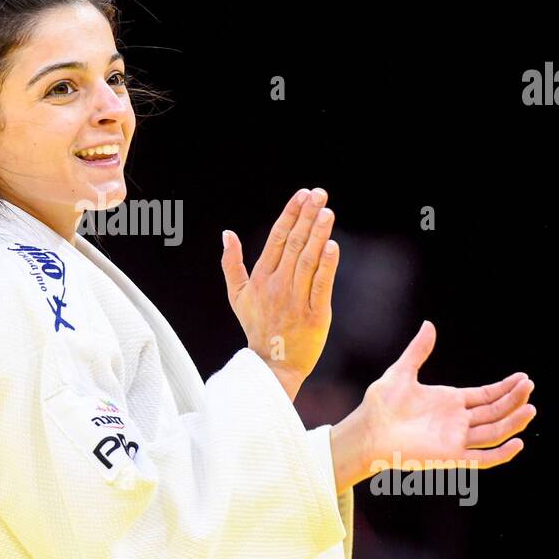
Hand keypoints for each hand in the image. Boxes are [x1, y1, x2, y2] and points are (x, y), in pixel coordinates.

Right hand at [220, 187, 338, 399]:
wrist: (272, 365)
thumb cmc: (257, 326)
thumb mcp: (237, 296)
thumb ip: (231, 264)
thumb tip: (226, 233)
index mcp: (260, 278)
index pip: (276, 238)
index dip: (290, 214)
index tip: (303, 194)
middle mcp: (277, 286)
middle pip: (293, 244)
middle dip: (307, 216)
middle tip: (319, 194)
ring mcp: (296, 300)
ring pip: (307, 261)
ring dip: (317, 234)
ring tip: (327, 212)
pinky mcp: (315, 315)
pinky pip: (321, 286)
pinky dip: (326, 266)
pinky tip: (332, 246)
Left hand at [343, 320, 535, 479]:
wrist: (367, 430)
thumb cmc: (380, 404)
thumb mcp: (402, 371)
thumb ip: (418, 350)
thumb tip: (429, 324)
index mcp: (449, 401)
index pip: (485, 396)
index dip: (505, 388)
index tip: (523, 378)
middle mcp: (456, 421)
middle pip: (494, 412)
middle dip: (513, 400)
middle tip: (530, 386)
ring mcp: (455, 439)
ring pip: (493, 432)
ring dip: (513, 422)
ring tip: (531, 408)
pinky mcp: (450, 456)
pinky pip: (482, 459)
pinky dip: (501, 454)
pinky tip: (518, 442)